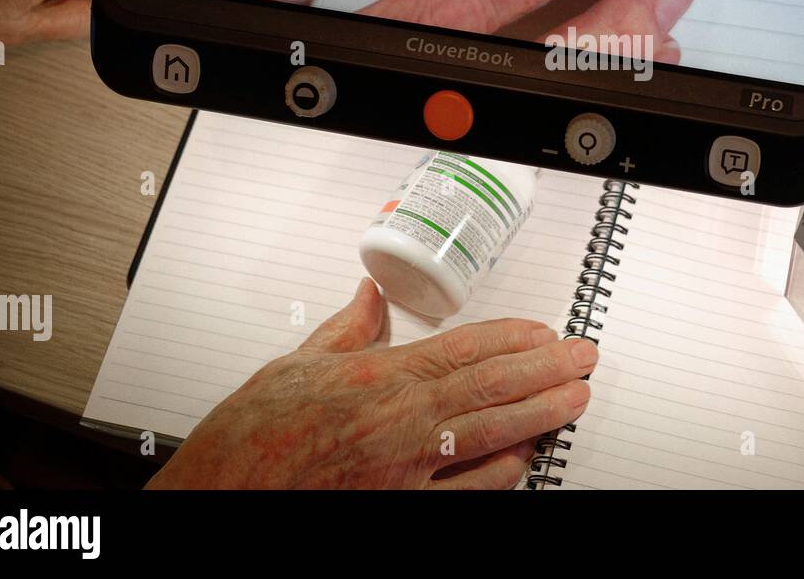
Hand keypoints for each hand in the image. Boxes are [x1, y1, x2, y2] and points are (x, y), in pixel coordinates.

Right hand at [146, 279, 596, 488]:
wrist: (220, 499)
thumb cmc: (250, 441)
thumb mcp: (294, 365)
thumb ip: (344, 330)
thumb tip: (368, 295)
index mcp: (378, 380)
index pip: (465, 349)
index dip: (515, 338)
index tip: (546, 331)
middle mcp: (401, 425)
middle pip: (492, 390)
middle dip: (547, 372)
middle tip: (582, 360)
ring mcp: (407, 471)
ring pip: (492, 439)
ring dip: (540, 417)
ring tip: (573, 401)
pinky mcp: (403, 508)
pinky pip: (468, 493)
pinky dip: (503, 473)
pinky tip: (524, 457)